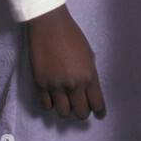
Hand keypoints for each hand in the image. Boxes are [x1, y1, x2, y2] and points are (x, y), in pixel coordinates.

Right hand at [27, 4, 106, 119]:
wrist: (49, 25)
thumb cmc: (73, 36)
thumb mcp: (89, 55)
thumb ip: (89, 74)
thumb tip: (89, 90)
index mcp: (89, 76)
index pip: (97, 104)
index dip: (100, 112)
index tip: (99, 114)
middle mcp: (74, 84)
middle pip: (81, 113)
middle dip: (83, 112)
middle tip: (82, 107)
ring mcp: (56, 86)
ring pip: (63, 113)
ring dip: (66, 110)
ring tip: (66, 102)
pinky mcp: (40, 84)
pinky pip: (46, 105)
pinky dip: (51, 104)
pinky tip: (53, 98)